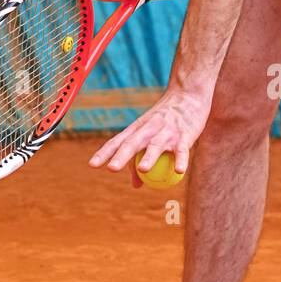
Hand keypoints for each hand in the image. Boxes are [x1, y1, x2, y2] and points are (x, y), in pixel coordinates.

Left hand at [89, 86, 210, 178]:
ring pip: (156, 145)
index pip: (117, 142)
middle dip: (121, 156)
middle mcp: (148, 130)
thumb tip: (135, 186)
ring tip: (142, 169)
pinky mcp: (184, 135)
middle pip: (132, 143)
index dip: (104, 153)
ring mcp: (166, 132)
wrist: (188, 95)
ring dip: (149, 157)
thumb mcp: (150, 135)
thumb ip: (141, 160)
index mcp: (136, 130)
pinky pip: (182, 149)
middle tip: (111, 168)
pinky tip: (178, 171)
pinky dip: (180, 160)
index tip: (92, 165)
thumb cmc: (165, 120)